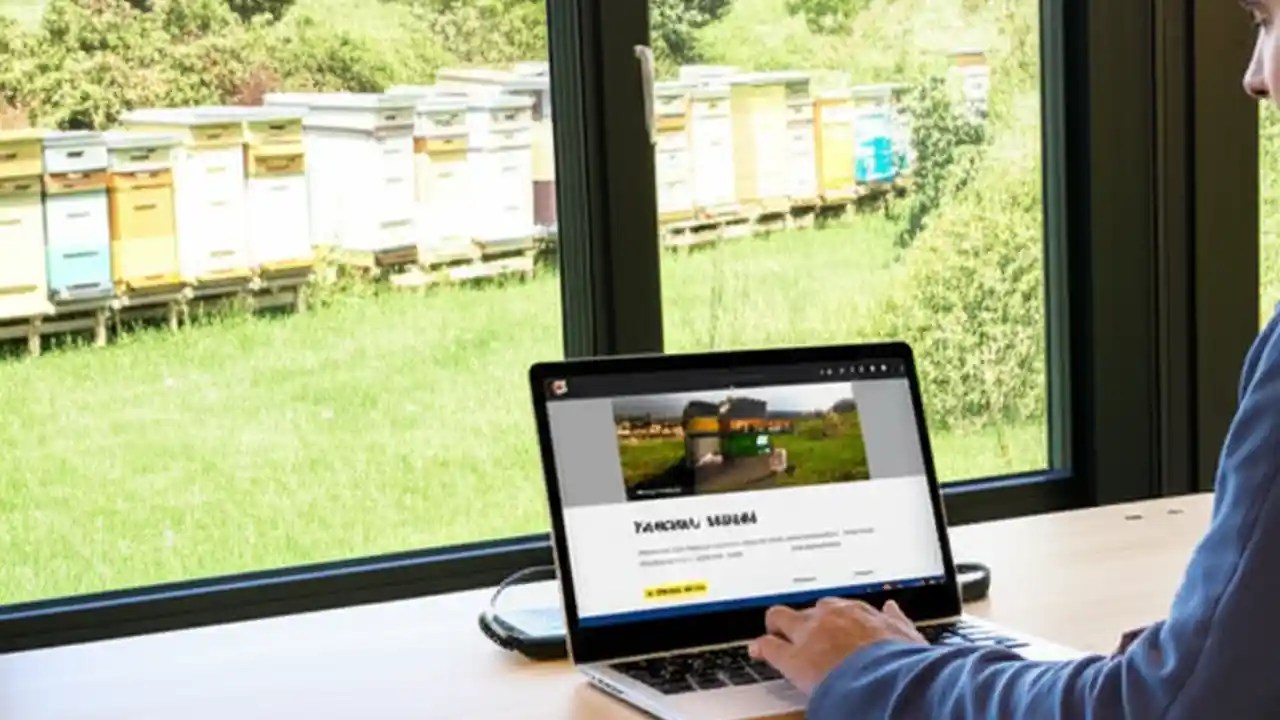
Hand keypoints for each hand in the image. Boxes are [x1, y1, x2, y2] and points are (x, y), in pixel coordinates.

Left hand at [748, 598, 926, 694]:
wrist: (887, 679)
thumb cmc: (901, 662)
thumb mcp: (908, 636)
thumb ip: (897, 621)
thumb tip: (894, 609)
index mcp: (859, 612)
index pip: (837, 607)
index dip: (829, 617)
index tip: (828, 623)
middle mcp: (831, 616)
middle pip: (807, 610)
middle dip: (802, 619)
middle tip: (798, 629)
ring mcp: (810, 634)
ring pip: (781, 618)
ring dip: (776, 625)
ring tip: (771, 633)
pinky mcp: (794, 657)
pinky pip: (769, 646)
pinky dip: (760, 648)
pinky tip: (756, 651)